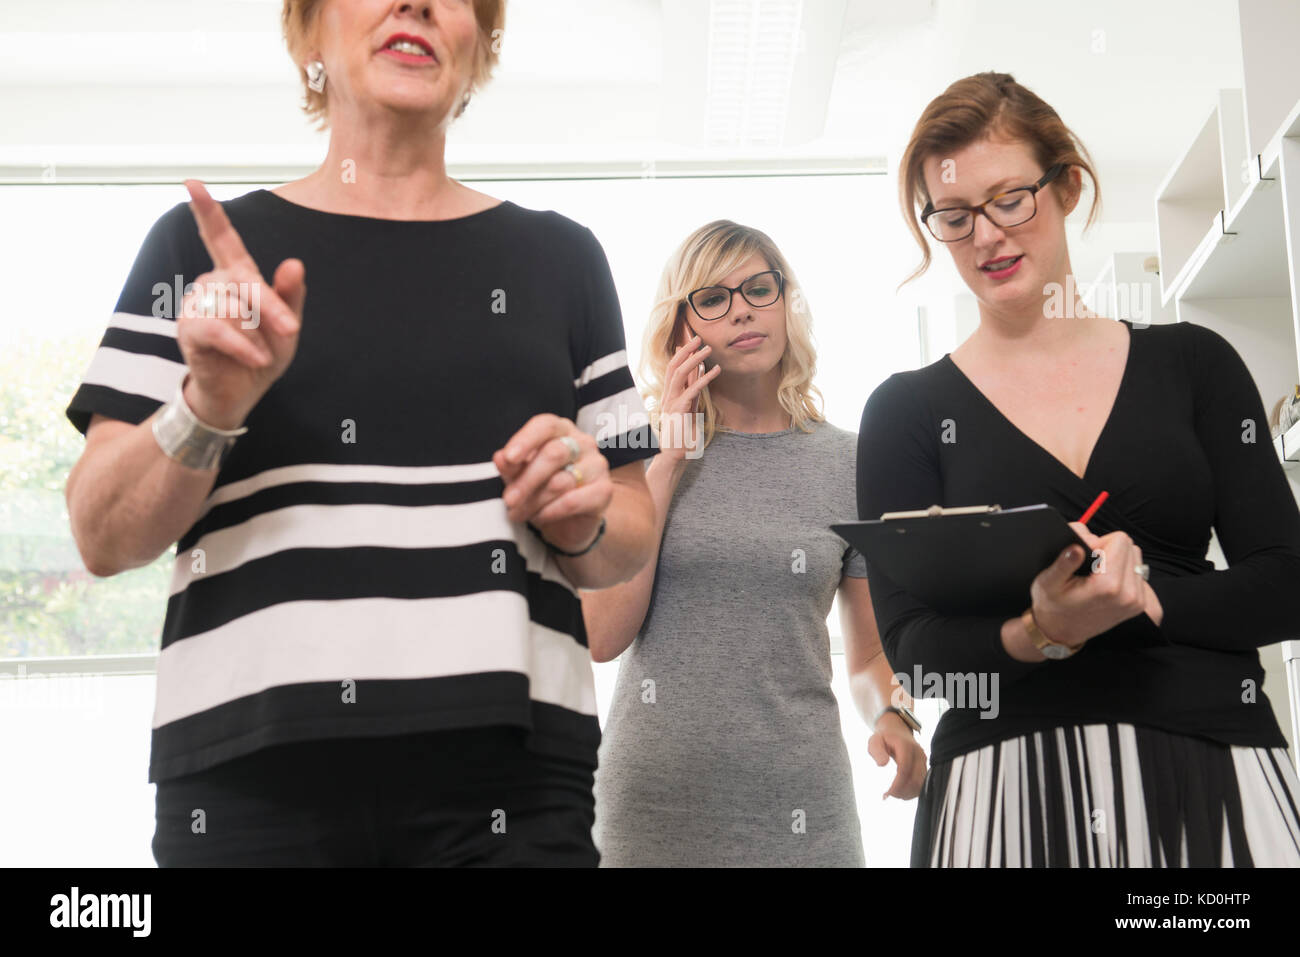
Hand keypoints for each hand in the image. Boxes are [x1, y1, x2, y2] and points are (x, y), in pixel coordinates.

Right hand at [176, 180, 304, 429]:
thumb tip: (295, 263)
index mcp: (237, 277)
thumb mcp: (286, 326)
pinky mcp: (189, 330)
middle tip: (291, 329)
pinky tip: (257, 358)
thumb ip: (291, 296)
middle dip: (270, 305)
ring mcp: (197, 306)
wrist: (241, 394)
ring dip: (257, 330)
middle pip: (243, 280)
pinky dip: (241, 345)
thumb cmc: (263, 353)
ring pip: (232, 304)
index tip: (193, 184)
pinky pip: (217, 329)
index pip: (223, 239)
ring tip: (266, 354)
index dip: (209, 212)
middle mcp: (213, 285)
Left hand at [493, 414, 609, 553]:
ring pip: (560, 482)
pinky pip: (573, 501)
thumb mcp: (520, 476)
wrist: (568, 522)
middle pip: (554, 454)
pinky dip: (550, 511)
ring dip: (534, 501)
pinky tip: (539, 517)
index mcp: (561, 430)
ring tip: (518, 513)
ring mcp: (597, 465)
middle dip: (526, 480)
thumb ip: (511, 466)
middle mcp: (583, 442)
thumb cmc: (542, 489)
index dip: (526, 440)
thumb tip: (500, 458)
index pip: (545, 425)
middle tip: (508, 500)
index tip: (508, 458)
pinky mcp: (604, 490)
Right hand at [655, 332, 719, 466]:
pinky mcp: (679, 410)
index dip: (681, 354)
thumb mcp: (689, 411)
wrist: (673, 457)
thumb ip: (692, 394)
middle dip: (686, 350)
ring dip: (694, 359)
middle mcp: (667, 397)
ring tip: (707, 349)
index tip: (690, 342)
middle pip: (673, 366)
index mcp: (669, 397)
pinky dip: (704, 378)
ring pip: (679, 373)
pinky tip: (715, 371)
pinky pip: (691, 390)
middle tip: (698, 338)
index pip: (672, 370)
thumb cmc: (682, 437)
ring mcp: (671, 403)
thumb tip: (698, 376)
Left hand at [868, 712, 926, 799]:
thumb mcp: (874, 741)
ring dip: (907, 793)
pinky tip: (901, 793)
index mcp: (905, 746)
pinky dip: (912, 791)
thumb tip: (883, 764)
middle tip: (888, 795)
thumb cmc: (884, 738)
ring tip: (893, 794)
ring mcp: (923, 761)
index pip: (905, 769)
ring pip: (920, 784)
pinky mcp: (924, 767)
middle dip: (902, 791)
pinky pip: (922, 784)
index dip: (897, 784)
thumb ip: (877, 751)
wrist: (897, 731)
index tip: (887, 792)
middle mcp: (918, 754)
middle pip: (915, 779)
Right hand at [1029, 521, 1149, 647]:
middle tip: (1091, 565)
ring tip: (1098, 574)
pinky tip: (1109, 583)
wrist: (1061, 632)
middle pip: (1130, 547)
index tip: (1086, 555)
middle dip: (1110, 549)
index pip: (1120, 540)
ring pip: (1136, 558)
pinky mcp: (1140, 605)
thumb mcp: (1048, 581)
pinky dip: (1125, 572)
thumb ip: (1063, 562)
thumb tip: (1077, 548)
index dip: (1100, 542)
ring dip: (1119, 560)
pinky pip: (1140, 573)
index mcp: (1108, 586)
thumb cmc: (1052, 605)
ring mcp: (1137, 602)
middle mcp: (1128, 594)